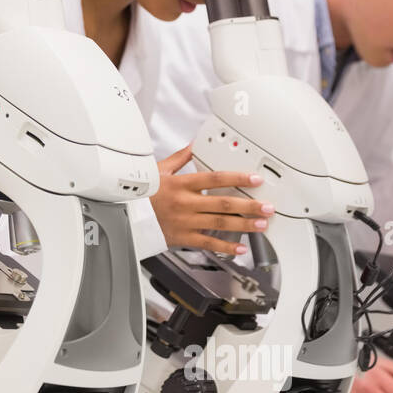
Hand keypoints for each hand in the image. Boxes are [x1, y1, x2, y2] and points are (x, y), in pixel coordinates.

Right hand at [149, 146, 271, 255]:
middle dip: (249, 206)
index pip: (215, 179)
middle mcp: (186, 203)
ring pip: (219, 223)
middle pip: (223, 203)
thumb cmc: (142, 194)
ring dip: (243, 225)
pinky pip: (207, 243)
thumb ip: (181, 158)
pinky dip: (225, 247)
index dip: (237, 178)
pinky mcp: (182, 238)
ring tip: (260, 225)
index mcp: (181, 184)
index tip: (255, 179)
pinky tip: (240, 248)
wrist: (125, 216)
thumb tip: (195, 143)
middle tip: (268, 207)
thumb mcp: (159, 170)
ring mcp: (185, 222)